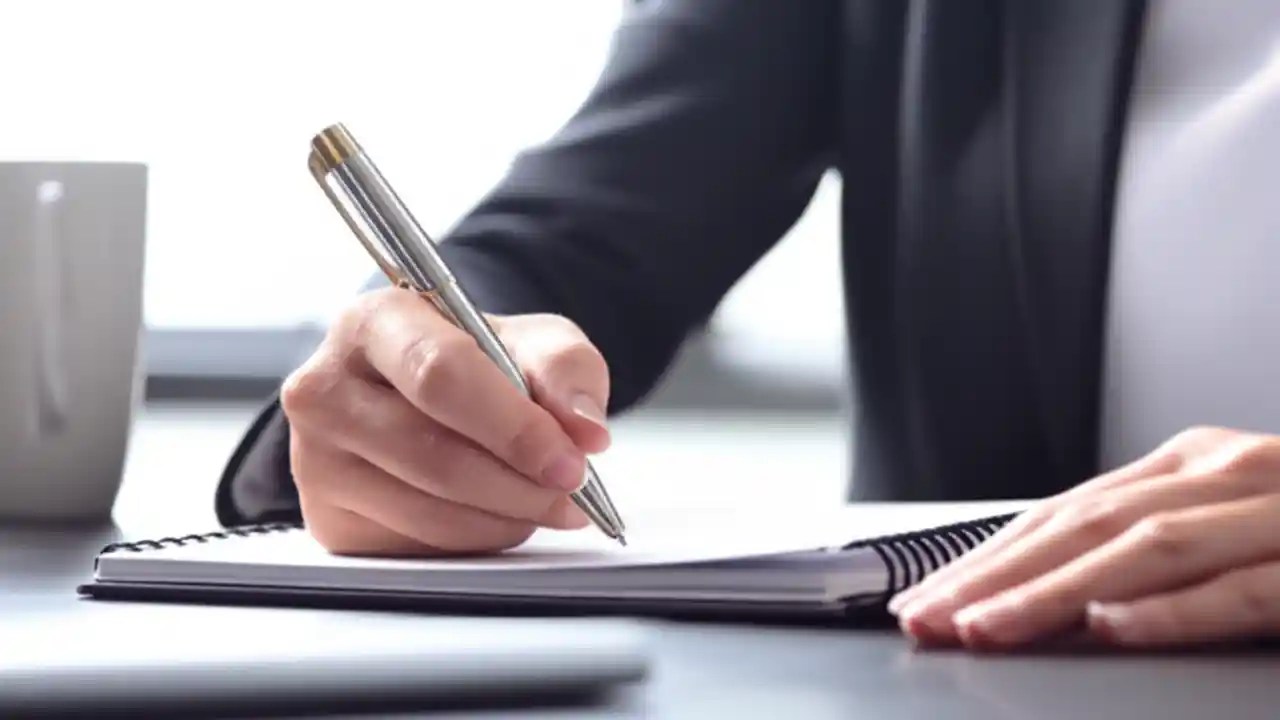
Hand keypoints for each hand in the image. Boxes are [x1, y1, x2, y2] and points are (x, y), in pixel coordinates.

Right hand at [280, 287, 610, 555]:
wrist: (420, 394)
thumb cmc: (473, 362)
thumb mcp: (530, 342)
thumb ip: (565, 370)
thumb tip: (585, 431)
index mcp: (373, 323)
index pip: (440, 376)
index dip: (513, 427)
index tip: (569, 462)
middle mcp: (324, 389)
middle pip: (435, 455)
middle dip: (521, 484)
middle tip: (574, 494)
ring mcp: (315, 461)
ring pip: (430, 511)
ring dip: (508, 518)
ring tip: (546, 502)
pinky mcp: (327, 520)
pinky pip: (420, 546)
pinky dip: (478, 538)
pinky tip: (498, 513)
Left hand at [888, 426, 1279, 649]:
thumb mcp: (1232, 521)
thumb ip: (1156, 544)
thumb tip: (1055, 594)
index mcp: (1195, 464)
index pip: (1065, 513)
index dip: (987, 556)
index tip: (922, 598)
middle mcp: (1229, 472)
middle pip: (1086, 526)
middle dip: (995, 577)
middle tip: (924, 620)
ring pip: (1147, 551)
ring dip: (1055, 594)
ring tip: (985, 630)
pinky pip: (1246, 589)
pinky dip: (1176, 611)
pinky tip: (1115, 629)